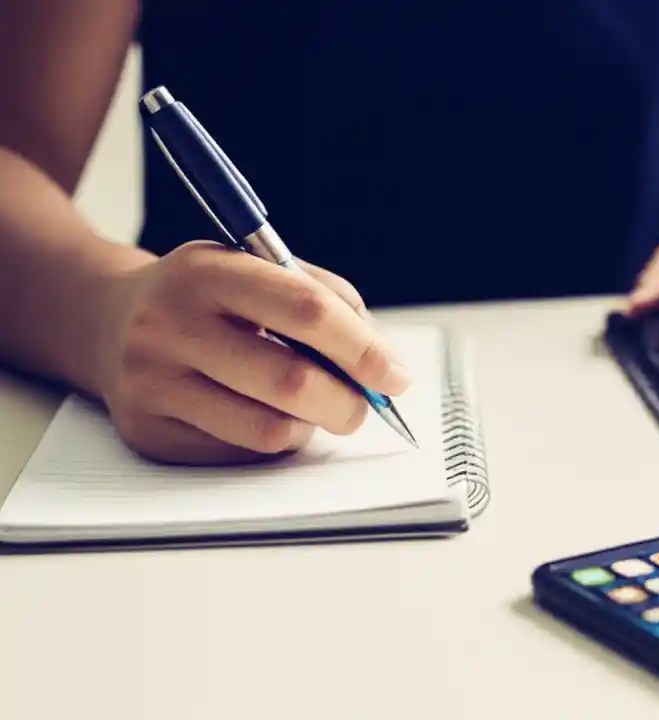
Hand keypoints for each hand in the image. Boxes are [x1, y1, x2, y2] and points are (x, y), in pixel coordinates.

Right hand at [91, 241, 410, 463]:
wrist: (111, 322)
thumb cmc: (214, 298)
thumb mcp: (262, 270)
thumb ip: (329, 303)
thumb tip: (384, 366)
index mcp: (206, 271)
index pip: (306, 310)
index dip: (363, 348)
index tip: (397, 375)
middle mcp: (169, 325)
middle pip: (291, 381)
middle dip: (348, 401)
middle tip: (366, 405)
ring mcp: (151, 383)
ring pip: (269, 429)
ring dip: (311, 424)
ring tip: (310, 404)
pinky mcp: (148, 432)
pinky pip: (240, 452)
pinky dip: (272, 439)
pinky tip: (261, 413)